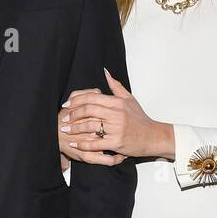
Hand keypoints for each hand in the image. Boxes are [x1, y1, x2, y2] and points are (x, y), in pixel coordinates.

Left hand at [60, 68, 174, 159]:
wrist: (153, 137)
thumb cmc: (140, 119)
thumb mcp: (129, 99)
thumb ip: (115, 86)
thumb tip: (105, 72)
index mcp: (117, 102)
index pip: (92, 97)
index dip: (76, 100)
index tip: (67, 105)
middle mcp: (117, 113)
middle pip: (88, 110)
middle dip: (72, 114)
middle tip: (63, 118)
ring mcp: (117, 128)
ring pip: (89, 125)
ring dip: (74, 128)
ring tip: (65, 130)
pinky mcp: (117, 142)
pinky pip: (95, 143)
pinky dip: (83, 144)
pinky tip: (75, 144)